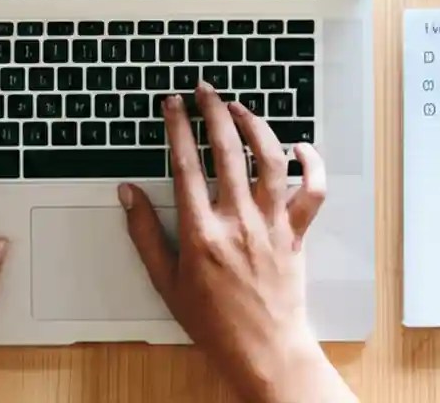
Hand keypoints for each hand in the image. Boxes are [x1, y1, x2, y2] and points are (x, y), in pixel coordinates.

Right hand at [120, 84, 354, 402]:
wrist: (264, 350)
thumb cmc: (213, 322)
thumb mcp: (166, 282)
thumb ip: (144, 234)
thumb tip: (127, 194)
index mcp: (201, 233)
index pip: (185, 165)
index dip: (176, 127)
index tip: (171, 105)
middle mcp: (238, 222)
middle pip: (227, 151)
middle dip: (213, 111)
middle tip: (204, 90)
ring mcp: (271, 225)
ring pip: (269, 160)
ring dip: (256, 126)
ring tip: (240, 107)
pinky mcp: (296, 232)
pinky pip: (312, 191)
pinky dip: (311, 164)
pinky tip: (298, 146)